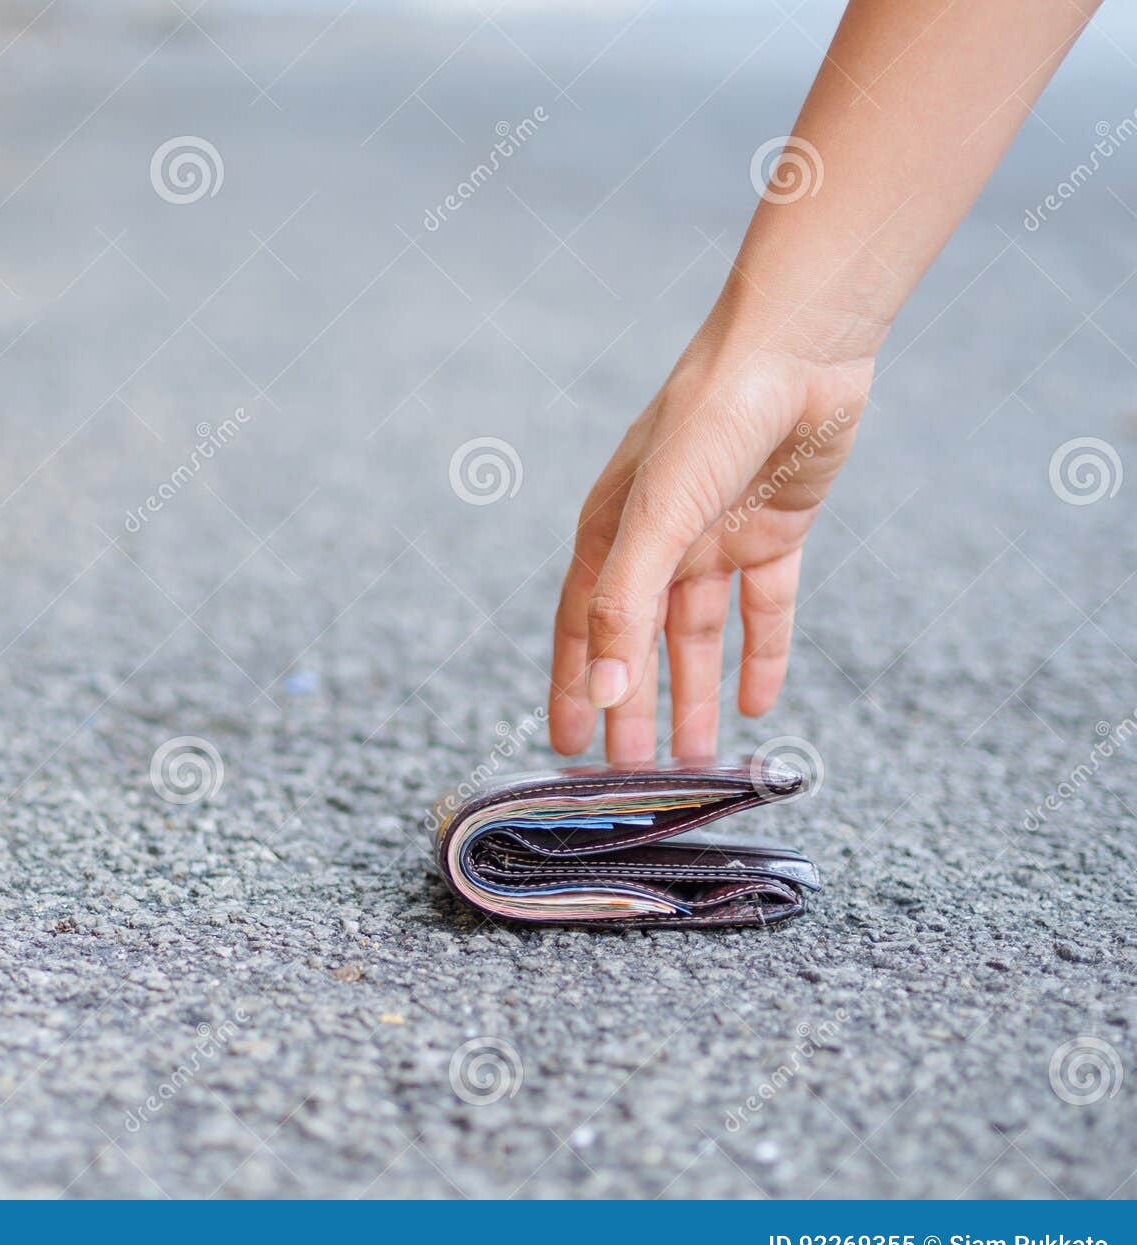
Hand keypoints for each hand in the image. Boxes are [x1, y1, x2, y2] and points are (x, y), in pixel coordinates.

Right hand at [548, 317, 873, 762]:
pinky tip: (758, 701)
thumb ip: (625, 607)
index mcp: (613, 533)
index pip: (585, 628)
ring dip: (695, 692)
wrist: (797, 352)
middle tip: (635, 774)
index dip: (575, 687)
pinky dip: (760, 654)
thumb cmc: (707, 419)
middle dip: (636, 706)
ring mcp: (716, 537)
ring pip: (699, 635)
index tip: (567, 747)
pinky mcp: (773, 533)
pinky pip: (764, 609)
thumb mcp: (656, 519)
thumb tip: (603, 695)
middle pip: (640, 642)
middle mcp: (658, 541)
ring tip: (697, 755)